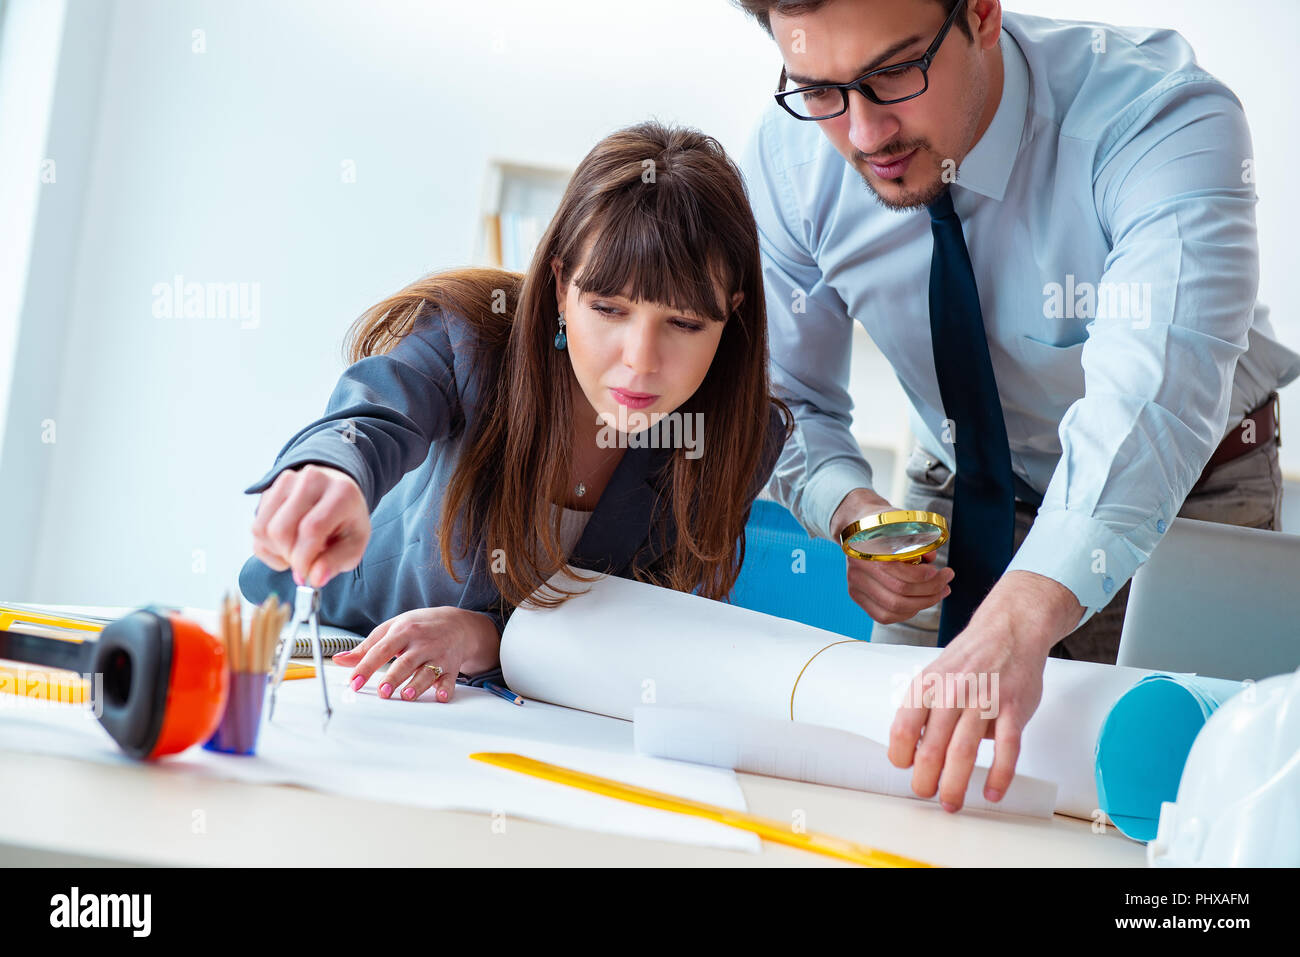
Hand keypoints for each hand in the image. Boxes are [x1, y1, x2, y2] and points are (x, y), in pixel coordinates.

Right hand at [250, 464, 369, 587]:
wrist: (335, 494)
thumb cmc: (346, 521)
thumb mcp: (354, 544)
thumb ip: (336, 562)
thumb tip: (314, 579)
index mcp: (341, 493)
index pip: (311, 529)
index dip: (304, 559)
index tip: (306, 574)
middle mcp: (312, 479)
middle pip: (280, 530)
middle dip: (289, 556)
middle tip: (304, 561)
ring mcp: (287, 481)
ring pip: (262, 529)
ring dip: (276, 551)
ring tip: (296, 550)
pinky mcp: (270, 489)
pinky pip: (256, 528)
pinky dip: (267, 546)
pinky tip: (286, 543)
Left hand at [332, 606, 500, 702]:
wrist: (457, 624)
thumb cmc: (419, 627)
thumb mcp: (392, 629)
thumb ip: (367, 647)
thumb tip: (339, 660)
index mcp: (403, 632)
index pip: (382, 650)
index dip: (366, 666)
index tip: (354, 682)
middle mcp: (421, 644)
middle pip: (406, 662)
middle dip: (394, 678)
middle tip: (382, 692)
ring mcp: (438, 655)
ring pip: (427, 672)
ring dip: (417, 685)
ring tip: (406, 695)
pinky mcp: (451, 667)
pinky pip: (449, 680)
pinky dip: (445, 688)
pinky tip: (440, 696)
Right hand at [832, 487, 952, 623]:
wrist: (857, 526)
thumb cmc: (884, 524)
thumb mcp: (901, 524)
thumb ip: (917, 539)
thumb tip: (931, 557)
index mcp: (868, 550)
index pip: (899, 573)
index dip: (923, 576)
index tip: (939, 571)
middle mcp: (858, 570)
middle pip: (899, 593)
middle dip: (930, 591)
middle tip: (947, 584)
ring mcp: (855, 585)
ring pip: (893, 609)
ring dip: (922, 604)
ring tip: (939, 593)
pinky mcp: (856, 596)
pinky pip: (883, 616)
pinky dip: (906, 613)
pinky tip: (918, 603)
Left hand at [886, 571, 1083, 811]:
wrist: (1010, 629)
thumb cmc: (970, 658)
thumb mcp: (935, 675)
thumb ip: (924, 709)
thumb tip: (913, 750)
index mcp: (927, 685)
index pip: (902, 728)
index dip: (900, 755)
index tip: (906, 770)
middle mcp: (952, 692)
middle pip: (931, 748)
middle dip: (926, 780)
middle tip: (927, 795)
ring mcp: (984, 700)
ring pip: (964, 752)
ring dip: (955, 784)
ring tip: (952, 803)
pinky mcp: (1014, 708)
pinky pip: (1007, 749)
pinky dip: (999, 775)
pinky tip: (993, 793)